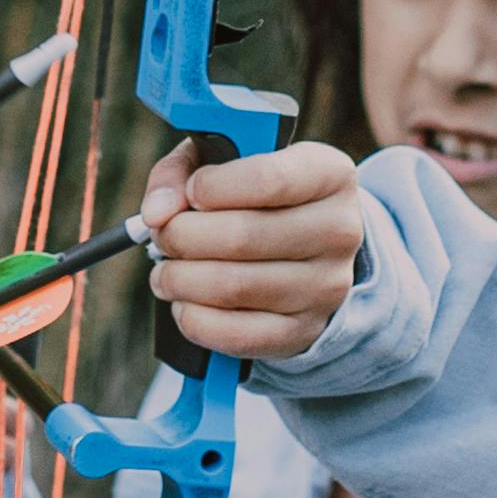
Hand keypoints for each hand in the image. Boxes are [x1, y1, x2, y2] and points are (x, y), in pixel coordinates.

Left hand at [138, 135, 373, 357]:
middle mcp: (339, 230)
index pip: (269, 180)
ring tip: (166, 270)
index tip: (190, 192)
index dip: (213, 187)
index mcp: (329, 175)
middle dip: (182, 236)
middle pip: (242, 237)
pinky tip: (183, 302)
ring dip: (180, 279)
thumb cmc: (255, 196)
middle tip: (162, 235)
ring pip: (232, 287)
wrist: (307, 253)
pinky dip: (193, 319)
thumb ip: (181, 173)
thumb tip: (156, 212)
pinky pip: (235, 334)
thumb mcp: (224, 162)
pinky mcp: (303, 331)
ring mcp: (325, 287)